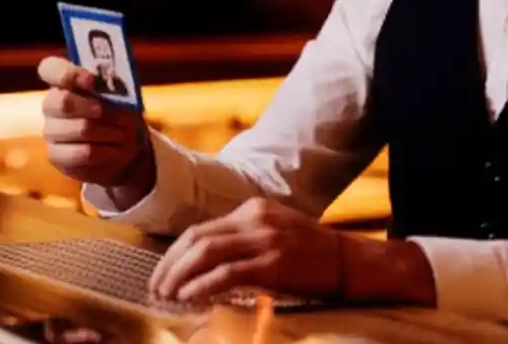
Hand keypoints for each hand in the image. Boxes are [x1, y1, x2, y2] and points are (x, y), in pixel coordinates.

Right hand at [38, 56, 153, 207]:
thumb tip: (117, 93)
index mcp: (64, 80)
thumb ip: (116, 89)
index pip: (50, 69)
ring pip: (80, 129)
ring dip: (109, 131)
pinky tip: (117, 150)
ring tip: (126, 133)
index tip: (92, 80)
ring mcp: (51, 130)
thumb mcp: (123, 96)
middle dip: (93, 107)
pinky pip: (83, 153)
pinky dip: (107, 151)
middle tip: (114, 113)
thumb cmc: (119, 111)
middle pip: (62, 102)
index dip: (68, 73)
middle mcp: (52, 104)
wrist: (120, 145)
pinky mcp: (57, 155)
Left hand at [149, 198, 436, 305]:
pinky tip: (189, 298)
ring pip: (206, 252)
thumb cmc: (311, 254)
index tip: (161, 274)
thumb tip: (203, 262)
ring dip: (179, 275)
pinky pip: (227, 273)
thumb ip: (243, 239)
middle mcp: (256, 219)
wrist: (351, 262)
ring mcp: (265, 240)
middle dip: (169, 265)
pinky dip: (202, 285)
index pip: (201, 229)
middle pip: (196, 238)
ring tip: (166, 295)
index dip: (174, 253)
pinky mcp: (274, 263)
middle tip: (156, 288)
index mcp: (253, 210)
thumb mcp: (274, 233)